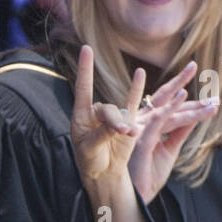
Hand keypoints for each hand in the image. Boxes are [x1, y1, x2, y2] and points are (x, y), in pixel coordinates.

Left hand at [70, 44, 145, 201]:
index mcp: (82, 116)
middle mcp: (97, 112)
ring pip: (121, 113)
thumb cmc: (90, 161)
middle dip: (114, 123)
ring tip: (128, 134)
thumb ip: (102, 135)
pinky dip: (136, 90)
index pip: (83, 88)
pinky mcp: (128, 122)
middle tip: (121, 134)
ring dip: (124, 124)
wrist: (102, 173)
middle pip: (108, 110)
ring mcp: (113, 116)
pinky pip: (133, 104)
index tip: (87, 48)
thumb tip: (118, 125)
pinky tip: (140, 75)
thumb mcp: (90, 150)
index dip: (86, 69)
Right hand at [126, 60, 218, 202]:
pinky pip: (158, 120)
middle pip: (161, 98)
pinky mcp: (140, 140)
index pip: (166, 105)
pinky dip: (171, 107)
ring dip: (186, 99)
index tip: (210, 96)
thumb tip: (194, 118)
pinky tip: (183, 96)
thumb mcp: (168, 151)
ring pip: (165, 109)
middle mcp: (140, 123)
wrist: (135, 197)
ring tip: (200, 85)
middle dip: (178, 81)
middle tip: (195, 65)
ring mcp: (139, 130)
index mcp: (145, 126)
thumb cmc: (147, 176)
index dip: (188, 100)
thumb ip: (179, 133)